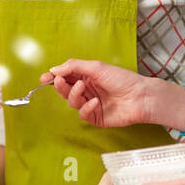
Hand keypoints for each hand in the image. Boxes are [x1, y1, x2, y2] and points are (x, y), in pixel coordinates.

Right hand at [42, 59, 184, 131]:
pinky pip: (83, 114)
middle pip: (65, 90)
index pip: (66, 77)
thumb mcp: (97, 67)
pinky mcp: (96, 117)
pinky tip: (95, 102)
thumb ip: (74, 67)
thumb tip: (55, 69)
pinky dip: (86, 107)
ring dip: (73, 94)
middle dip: (60, 86)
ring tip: (82, 88)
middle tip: (59, 81)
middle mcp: (87, 90)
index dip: (54, 77)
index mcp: (87, 76)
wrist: (140, 97)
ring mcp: (91, 104)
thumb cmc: (123, 79)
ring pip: (72, 102)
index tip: (45, 78)